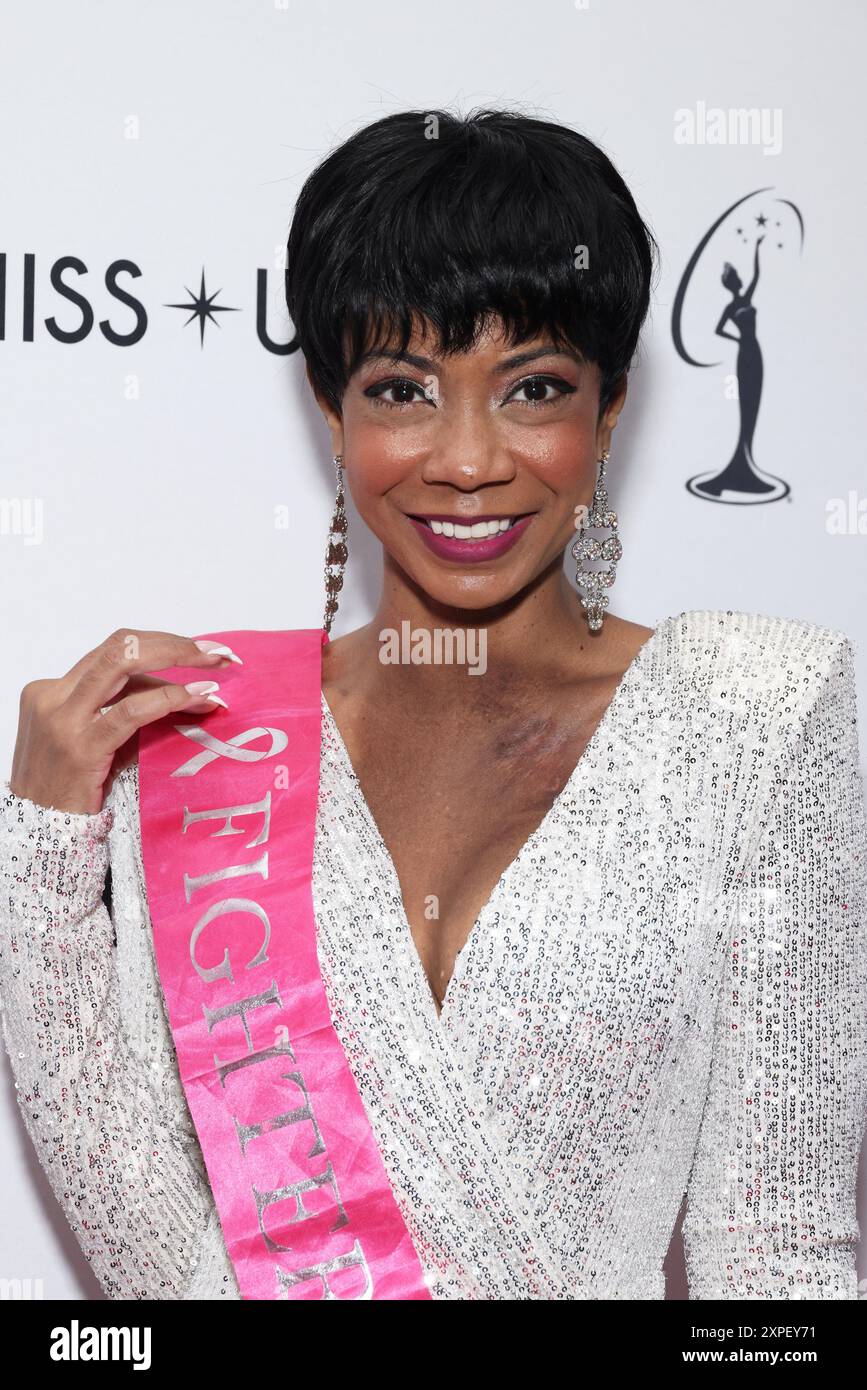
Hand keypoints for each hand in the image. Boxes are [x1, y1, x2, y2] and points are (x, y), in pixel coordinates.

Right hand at [8, 628, 241, 814]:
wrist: (41, 833)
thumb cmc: (71, 789)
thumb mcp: (92, 738)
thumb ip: (124, 711)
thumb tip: (185, 693)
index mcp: (51, 689)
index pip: (113, 654)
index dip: (160, 647)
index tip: (197, 650)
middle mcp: (53, 695)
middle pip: (119, 646)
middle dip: (173, 644)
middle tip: (215, 651)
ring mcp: (63, 719)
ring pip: (124, 664)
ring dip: (177, 661)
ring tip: (215, 674)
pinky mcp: (80, 748)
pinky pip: (131, 711)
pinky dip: (169, 699)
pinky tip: (198, 699)